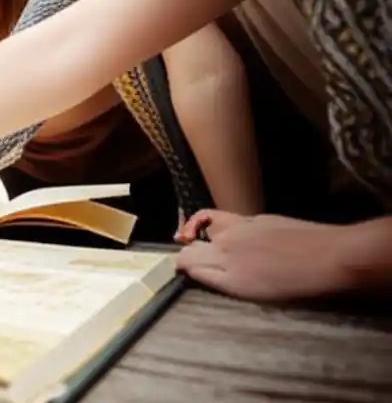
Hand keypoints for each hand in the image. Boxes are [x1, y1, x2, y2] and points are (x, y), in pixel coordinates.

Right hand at [176, 211, 351, 301]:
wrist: (329, 256)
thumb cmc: (292, 282)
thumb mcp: (247, 290)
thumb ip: (215, 277)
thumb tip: (189, 266)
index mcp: (222, 262)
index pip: (186, 259)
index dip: (180, 264)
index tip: (180, 270)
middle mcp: (227, 240)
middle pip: (194, 240)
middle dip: (186, 246)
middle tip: (187, 253)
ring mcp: (244, 225)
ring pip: (210, 223)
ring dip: (199, 229)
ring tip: (197, 236)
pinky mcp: (261, 219)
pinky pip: (232, 220)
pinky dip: (225, 226)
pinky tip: (239, 238)